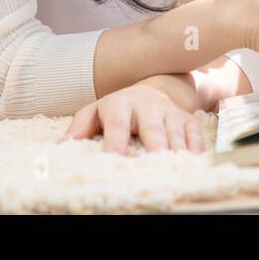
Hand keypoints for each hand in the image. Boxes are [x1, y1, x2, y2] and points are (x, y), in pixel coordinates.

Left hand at [59, 78, 204, 155]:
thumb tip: (62, 146)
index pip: (117, 125)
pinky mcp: (186, 117)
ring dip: (177, 149)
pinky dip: (196, 145)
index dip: (116, 142)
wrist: (149, 91)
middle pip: (151, 128)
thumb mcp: (95, 112)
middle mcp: (146, 106)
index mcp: (120, 104)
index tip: (114, 159)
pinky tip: (194, 159)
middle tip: (154, 164)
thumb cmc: (116, 110)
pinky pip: (194, 130)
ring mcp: (168, 111)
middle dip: (154, 145)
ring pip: (174, 131)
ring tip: (176, 167)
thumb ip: (80, 127)